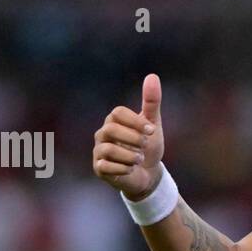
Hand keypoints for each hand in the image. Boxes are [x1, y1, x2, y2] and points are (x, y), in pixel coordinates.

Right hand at [92, 73, 165, 198]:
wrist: (148, 174)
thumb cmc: (148, 147)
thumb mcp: (152, 125)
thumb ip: (151, 102)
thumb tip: (152, 76)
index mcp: (114, 121)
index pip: (118, 113)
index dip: (136, 121)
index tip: (152, 130)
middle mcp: (102, 134)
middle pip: (111, 129)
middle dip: (133, 138)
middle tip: (146, 145)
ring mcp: (99, 151)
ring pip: (108, 149)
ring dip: (130, 155)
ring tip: (140, 159)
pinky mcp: (99, 169)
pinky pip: (105, 167)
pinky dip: (123, 169)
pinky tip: (131, 169)